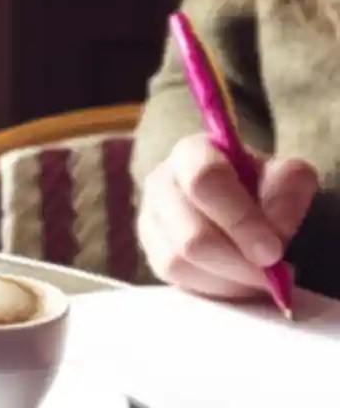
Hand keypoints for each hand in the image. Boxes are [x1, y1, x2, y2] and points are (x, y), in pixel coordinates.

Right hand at [137, 134, 318, 298]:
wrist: (241, 203)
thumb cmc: (261, 186)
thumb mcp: (287, 177)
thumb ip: (288, 191)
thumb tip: (274, 231)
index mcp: (193, 153)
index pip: (205, 181)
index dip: (239, 220)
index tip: (272, 251)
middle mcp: (160, 182)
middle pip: (190, 235)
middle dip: (237, 261)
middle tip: (272, 274)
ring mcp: (149, 218)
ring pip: (180, 260)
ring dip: (228, 278)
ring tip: (259, 278)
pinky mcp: (151, 250)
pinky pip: (176, 278)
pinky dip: (214, 286)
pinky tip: (238, 280)